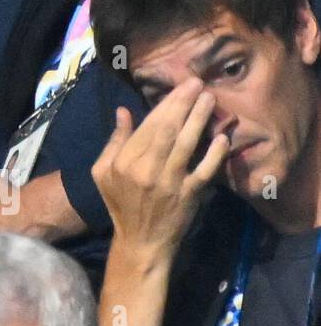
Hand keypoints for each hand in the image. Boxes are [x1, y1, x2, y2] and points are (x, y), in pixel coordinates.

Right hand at [92, 78, 229, 259]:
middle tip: (197, 83)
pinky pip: (204, 171)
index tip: (179, 87)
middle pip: (168, 130)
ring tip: (210, 99)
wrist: (141, 241)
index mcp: (124, 161)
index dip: (165, 104)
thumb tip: (124, 111)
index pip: (148, 126)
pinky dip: (214, 155)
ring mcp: (169, 182)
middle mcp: (146, 169)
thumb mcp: (103, 172)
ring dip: (200, 119)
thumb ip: (115, 141)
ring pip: (187, 144)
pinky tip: (222, 138)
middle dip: (183, 104)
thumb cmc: (120, 204)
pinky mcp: (189, 195)